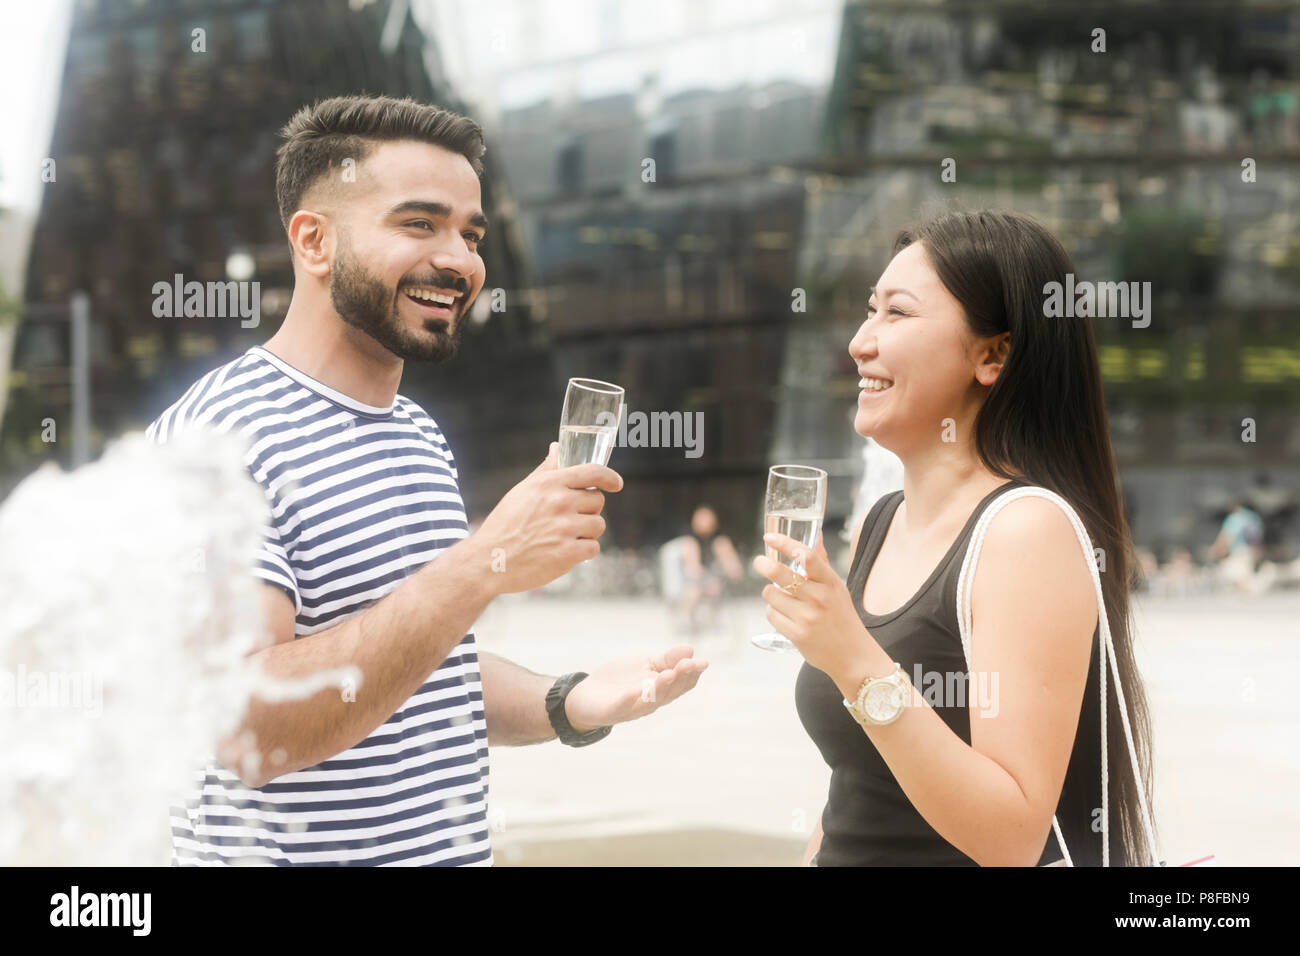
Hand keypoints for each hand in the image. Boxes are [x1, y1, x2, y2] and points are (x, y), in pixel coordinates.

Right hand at [473, 442, 622, 594]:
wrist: (489, 560)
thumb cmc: (505, 524)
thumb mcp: (523, 490)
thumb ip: (546, 469)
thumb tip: (557, 447)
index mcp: (549, 484)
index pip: (592, 471)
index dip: (609, 477)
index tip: (616, 483)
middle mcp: (560, 503)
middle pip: (598, 501)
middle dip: (588, 510)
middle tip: (569, 519)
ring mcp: (565, 528)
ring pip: (598, 525)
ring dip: (586, 532)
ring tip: (564, 537)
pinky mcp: (568, 553)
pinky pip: (593, 548)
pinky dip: (583, 552)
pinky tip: (565, 552)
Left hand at [563, 645, 708, 729]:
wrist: (586, 696)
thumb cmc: (620, 681)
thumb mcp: (645, 665)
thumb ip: (666, 659)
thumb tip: (691, 649)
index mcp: (661, 689)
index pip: (682, 684)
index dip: (693, 674)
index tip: (702, 662)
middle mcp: (651, 701)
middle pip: (671, 692)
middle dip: (681, 677)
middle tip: (690, 664)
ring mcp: (633, 708)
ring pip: (652, 700)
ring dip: (661, 688)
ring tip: (669, 673)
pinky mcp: (613, 711)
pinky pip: (623, 706)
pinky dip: (630, 699)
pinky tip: (636, 689)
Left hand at [752, 532, 878, 686]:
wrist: (853, 655)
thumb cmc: (842, 617)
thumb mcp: (837, 588)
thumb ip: (822, 562)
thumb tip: (816, 535)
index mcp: (831, 583)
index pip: (807, 555)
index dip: (785, 543)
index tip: (769, 537)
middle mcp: (819, 598)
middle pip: (780, 573)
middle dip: (763, 564)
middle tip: (759, 562)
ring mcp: (808, 617)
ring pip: (771, 594)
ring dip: (772, 594)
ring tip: (783, 599)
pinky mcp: (797, 635)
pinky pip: (771, 614)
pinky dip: (774, 612)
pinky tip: (786, 616)